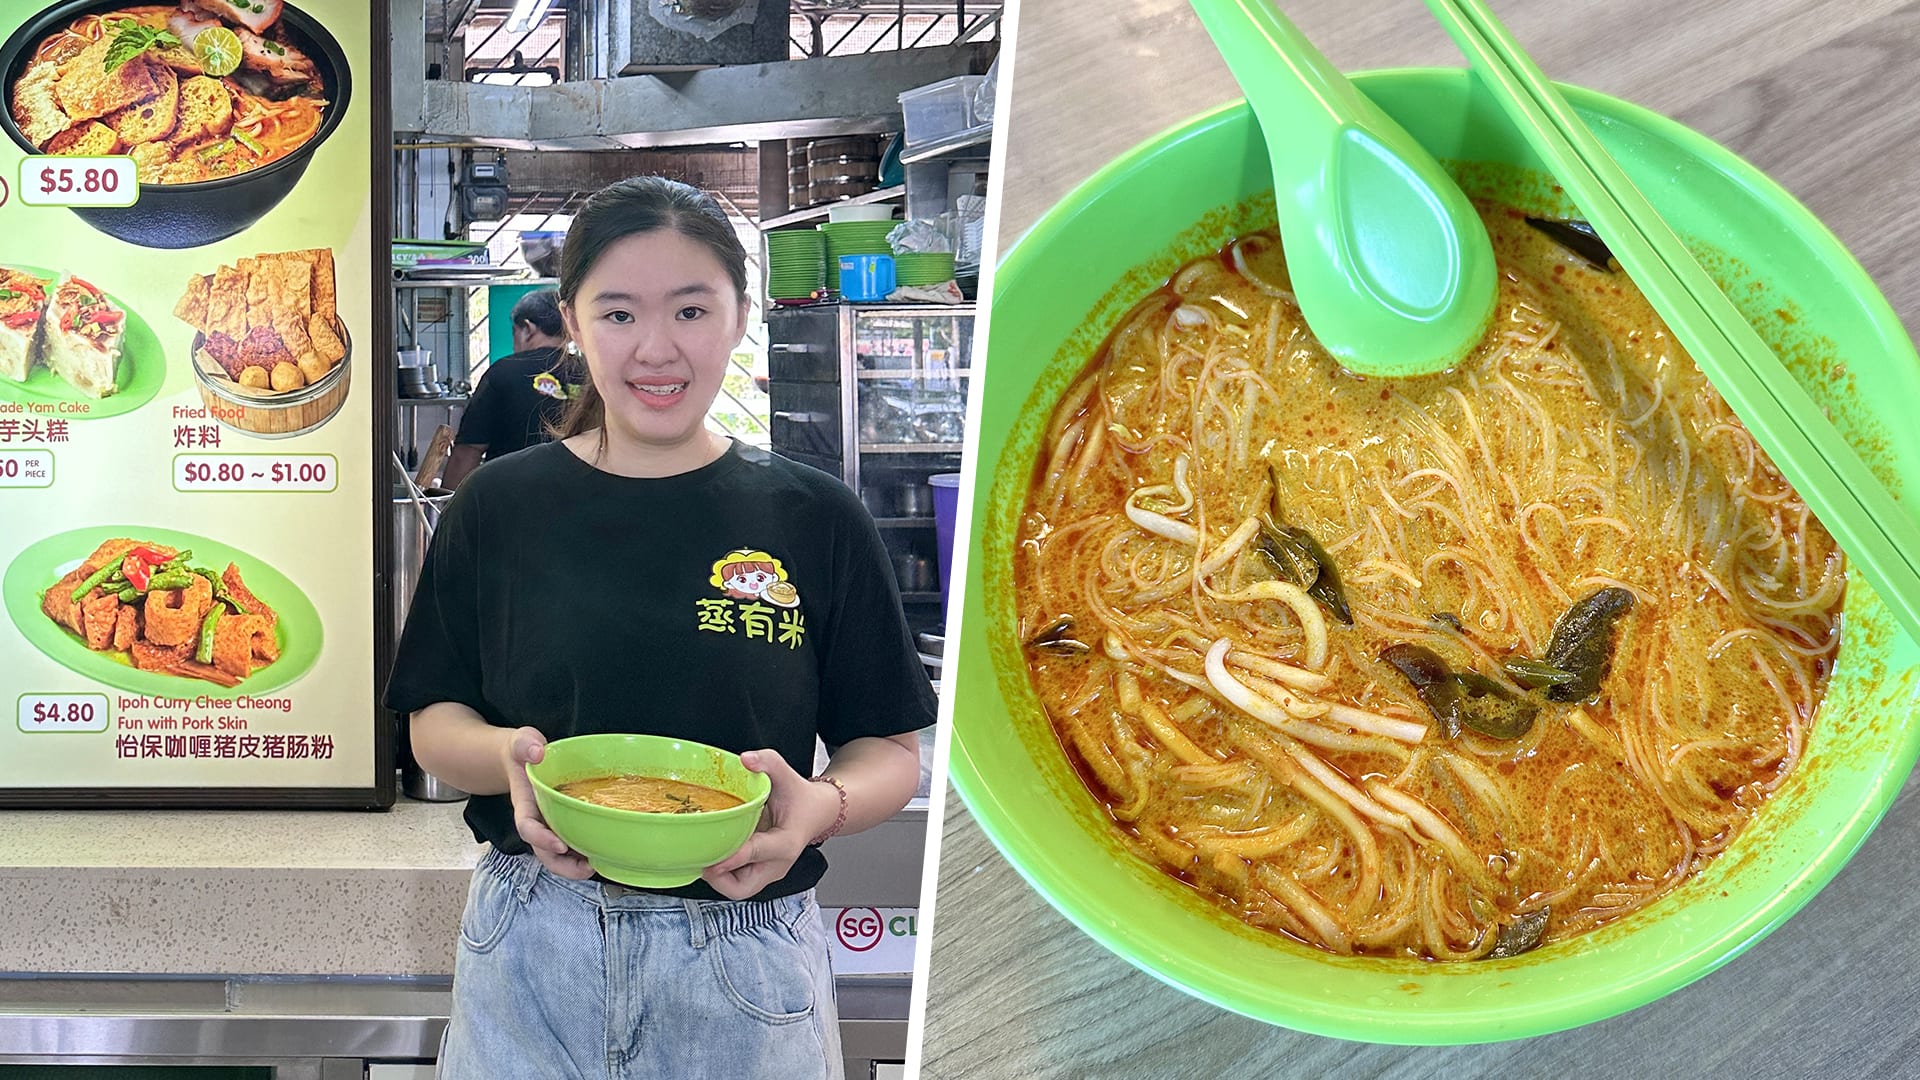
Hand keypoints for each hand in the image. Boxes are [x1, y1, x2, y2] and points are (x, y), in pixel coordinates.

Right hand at [502, 727, 593, 879]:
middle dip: (562, 865)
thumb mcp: (520, 742)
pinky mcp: (560, 823)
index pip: (528, 827)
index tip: (560, 845)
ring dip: (574, 864)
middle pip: (542, 851)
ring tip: (598, 864)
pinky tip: (601, 852)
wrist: (520, 759)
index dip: (541, 839)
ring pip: (556, 854)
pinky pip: (569, 842)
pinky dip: (582, 851)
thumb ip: (524, 745)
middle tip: (587, 867)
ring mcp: (547, 824)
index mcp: (524, 804)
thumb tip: (537, 752)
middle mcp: (536, 819)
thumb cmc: (522, 752)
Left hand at [702, 750, 840, 899]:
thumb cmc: (801, 798)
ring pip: (737, 890)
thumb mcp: (787, 775)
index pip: (755, 853)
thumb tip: (745, 759)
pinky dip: (723, 873)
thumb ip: (768, 762)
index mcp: (785, 842)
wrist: (818, 813)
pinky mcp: (762, 873)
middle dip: (718, 878)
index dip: (730, 856)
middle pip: (742, 888)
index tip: (710, 856)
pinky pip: (738, 883)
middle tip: (701, 857)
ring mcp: (770, 872)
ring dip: (717, 878)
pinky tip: (714, 853)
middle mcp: (777, 864)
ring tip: (704, 854)